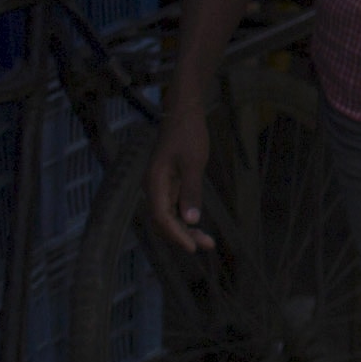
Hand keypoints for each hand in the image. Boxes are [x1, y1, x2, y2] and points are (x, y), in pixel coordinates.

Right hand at [148, 106, 212, 253]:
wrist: (183, 114)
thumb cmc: (188, 135)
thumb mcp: (193, 163)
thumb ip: (191, 191)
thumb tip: (190, 220)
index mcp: (155, 183)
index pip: (162, 217)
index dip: (176, 235)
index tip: (192, 248)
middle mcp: (153, 187)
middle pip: (163, 221)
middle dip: (182, 236)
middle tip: (206, 246)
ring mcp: (159, 186)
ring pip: (168, 216)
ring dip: (184, 229)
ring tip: (207, 241)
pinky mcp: (168, 184)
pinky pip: (173, 207)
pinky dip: (184, 218)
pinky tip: (197, 226)